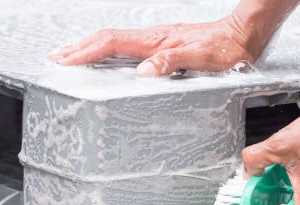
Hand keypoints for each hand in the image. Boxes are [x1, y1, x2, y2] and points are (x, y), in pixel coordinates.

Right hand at [47, 15, 265, 76]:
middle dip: (79, 49)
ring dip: (90, 48)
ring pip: (116, 41)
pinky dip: (110, 50)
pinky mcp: (166, 44)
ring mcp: (159, 40)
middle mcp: (154, 38)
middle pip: (107, 39)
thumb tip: (142, 72)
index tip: (65, 61)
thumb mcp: (201, 60)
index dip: (86, 52)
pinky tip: (109, 58)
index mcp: (157, 41)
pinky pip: (129, 46)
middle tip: (56, 59)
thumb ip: (171, 63)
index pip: (112, 43)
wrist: (244, 36)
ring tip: (72, 57)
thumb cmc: (227, 50)